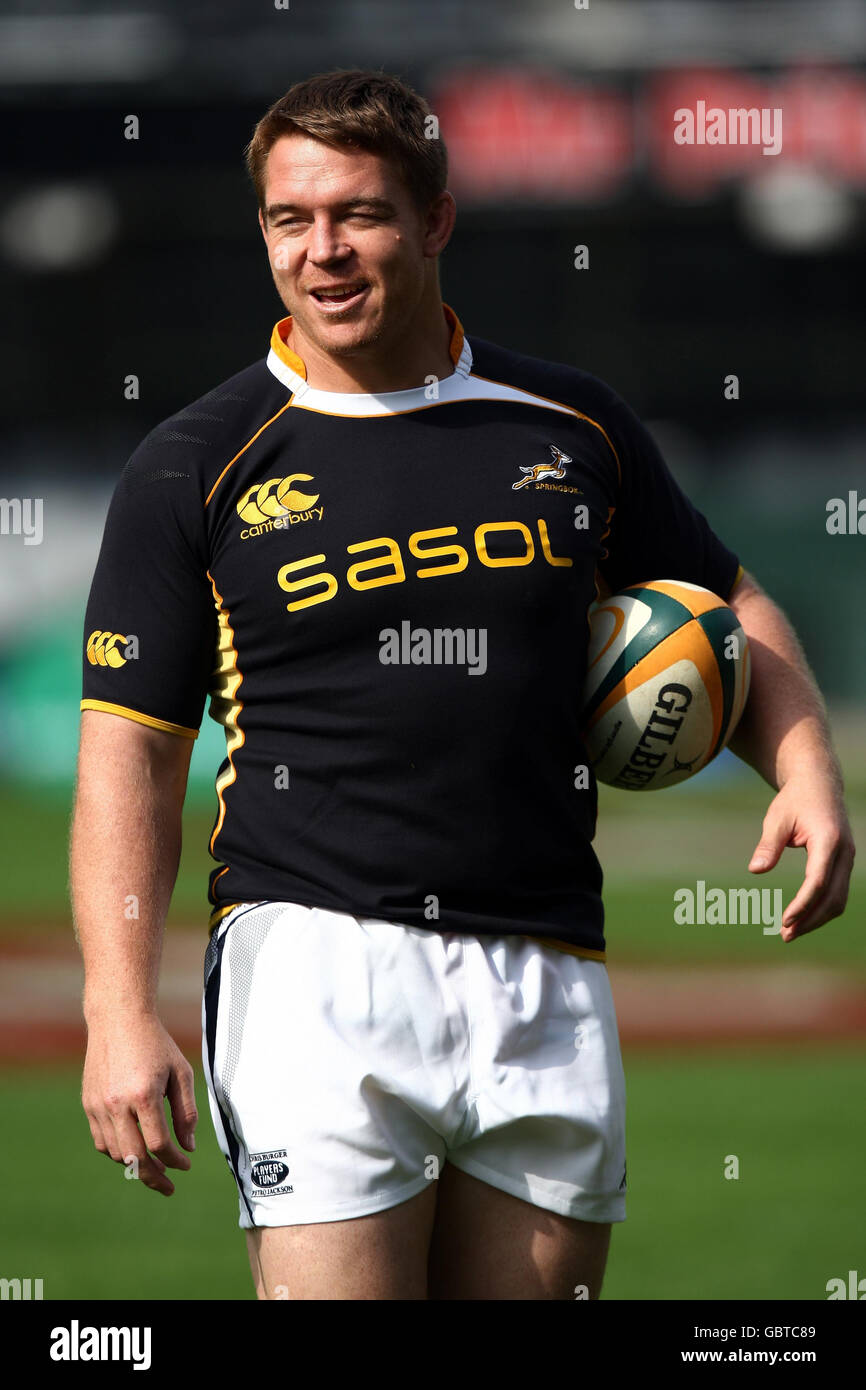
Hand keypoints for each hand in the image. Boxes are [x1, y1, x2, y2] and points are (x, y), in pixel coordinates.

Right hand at [82, 1013, 197, 1195]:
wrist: (118, 1020)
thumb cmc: (156, 1044)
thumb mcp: (181, 1073)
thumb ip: (186, 1112)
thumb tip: (188, 1147)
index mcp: (144, 1095)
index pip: (159, 1145)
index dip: (175, 1160)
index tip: (186, 1164)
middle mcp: (117, 1104)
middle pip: (135, 1158)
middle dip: (155, 1177)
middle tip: (169, 1186)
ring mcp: (99, 1106)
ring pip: (116, 1154)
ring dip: (136, 1166)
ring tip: (154, 1169)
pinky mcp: (89, 1104)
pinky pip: (101, 1141)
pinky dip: (118, 1153)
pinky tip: (134, 1151)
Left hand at [747, 775, 855, 940]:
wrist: (819, 783)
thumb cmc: (794, 800)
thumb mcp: (777, 818)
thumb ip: (768, 844)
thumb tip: (755, 870)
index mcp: (828, 840)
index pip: (818, 881)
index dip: (803, 905)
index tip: (785, 921)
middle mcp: (844, 852)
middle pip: (832, 897)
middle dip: (809, 920)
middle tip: (784, 935)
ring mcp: (848, 859)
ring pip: (839, 899)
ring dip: (817, 918)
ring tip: (791, 932)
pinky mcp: (844, 863)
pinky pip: (838, 893)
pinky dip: (822, 909)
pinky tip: (803, 918)